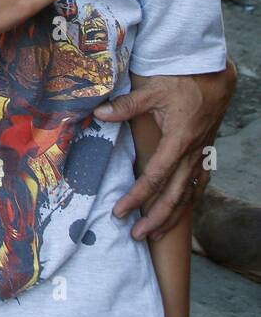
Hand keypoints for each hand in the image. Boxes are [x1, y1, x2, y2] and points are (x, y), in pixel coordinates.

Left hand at [96, 63, 235, 239]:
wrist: (217, 80)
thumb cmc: (184, 83)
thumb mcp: (153, 90)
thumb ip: (126, 105)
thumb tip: (99, 113)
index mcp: (179, 142)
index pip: (155, 178)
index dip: (137, 198)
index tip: (120, 212)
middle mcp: (193, 155)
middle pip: (175, 197)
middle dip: (155, 219)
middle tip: (136, 236)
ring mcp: (202, 158)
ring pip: (189, 196)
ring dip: (172, 217)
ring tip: (155, 234)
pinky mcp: (205, 156)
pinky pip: (199, 187)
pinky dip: (188, 203)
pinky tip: (179, 212)